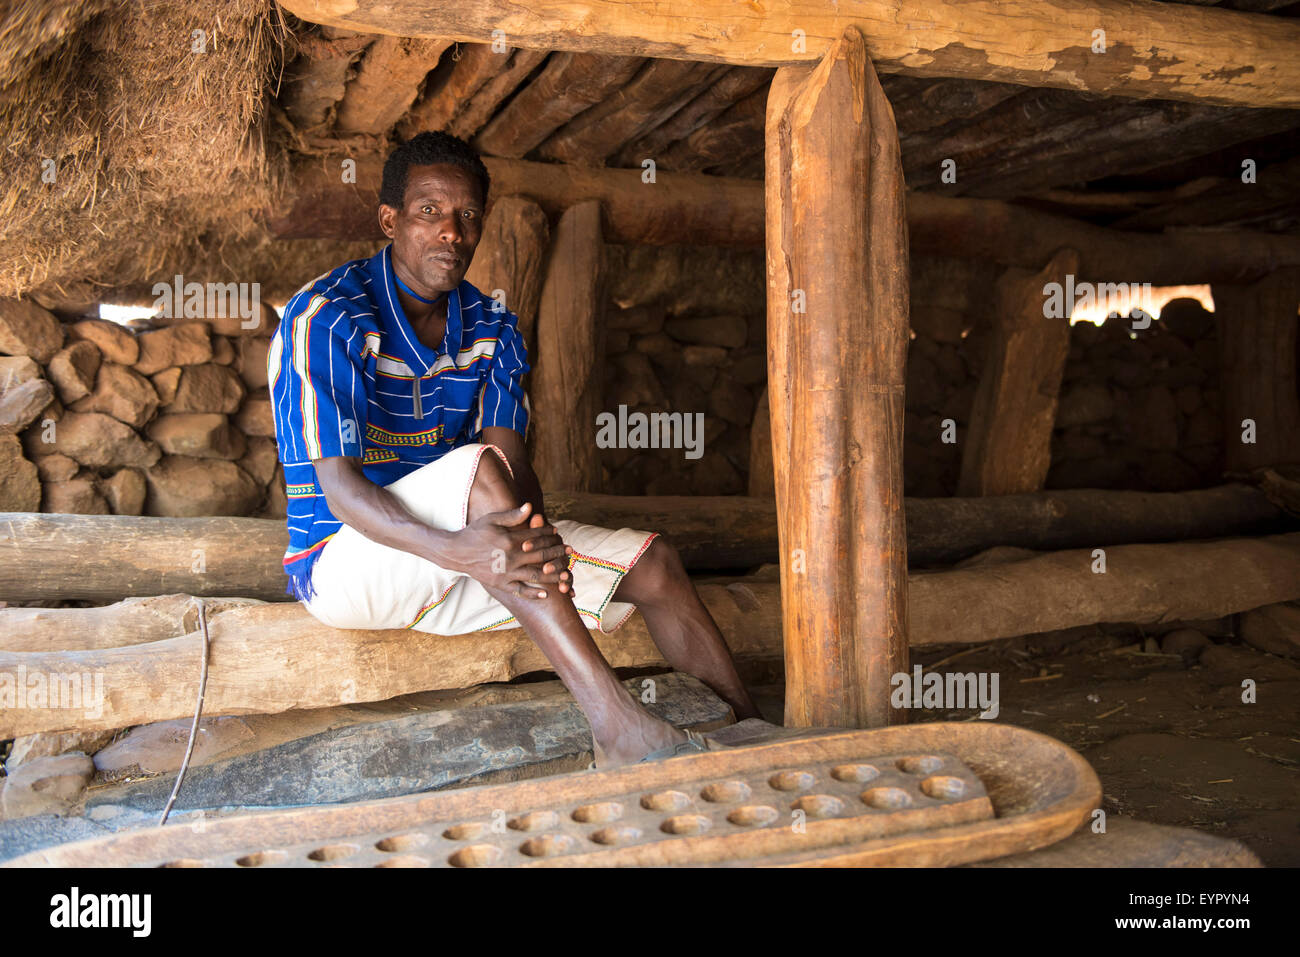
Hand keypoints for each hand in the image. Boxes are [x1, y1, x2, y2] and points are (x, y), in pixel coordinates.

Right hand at [448, 501, 574, 599]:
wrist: (456, 553)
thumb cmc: (475, 533)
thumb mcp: (492, 520)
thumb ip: (512, 516)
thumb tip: (530, 506)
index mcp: (510, 539)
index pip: (536, 536)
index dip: (549, 534)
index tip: (557, 533)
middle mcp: (511, 557)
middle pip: (541, 556)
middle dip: (557, 553)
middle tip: (569, 551)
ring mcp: (507, 573)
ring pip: (535, 575)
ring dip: (553, 575)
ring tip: (566, 574)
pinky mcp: (501, 584)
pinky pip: (520, 591)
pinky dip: (533, 593)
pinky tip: (546, 594)